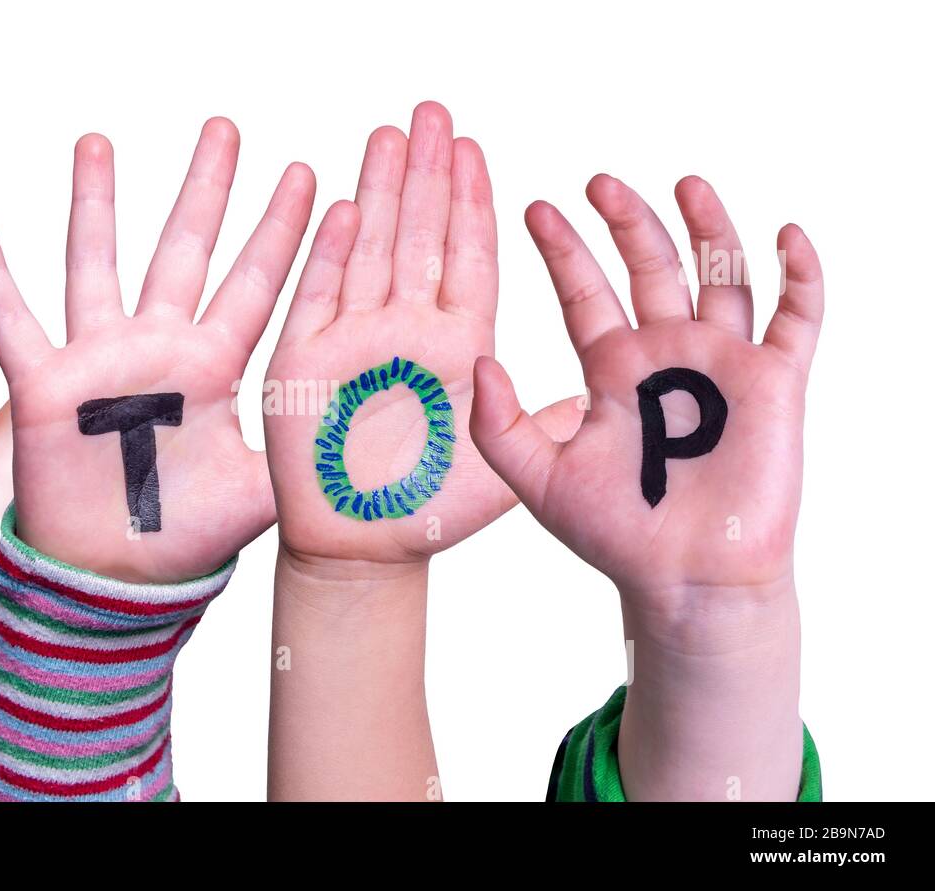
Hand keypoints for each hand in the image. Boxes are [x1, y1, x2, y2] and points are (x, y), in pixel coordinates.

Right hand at [0, 119, 315, 582]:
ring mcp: (99, 361)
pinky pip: (11, 323)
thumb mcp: (262, 490)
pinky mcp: (42, 387)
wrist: (116, 578)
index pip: (255, 284)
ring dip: (95, 204)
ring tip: (97, 141)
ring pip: (97, 263)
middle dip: (206, 189)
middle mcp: (159, 349)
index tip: (312, 176)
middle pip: (185, 250)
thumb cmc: (188, 536)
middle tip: (226, 127)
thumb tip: (370, 426)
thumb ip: (302, 448)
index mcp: (216, 367)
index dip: (283, 233)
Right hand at [264, 102, 582, 566]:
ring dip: (380, 193)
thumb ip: (537, 425)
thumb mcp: (502, 470)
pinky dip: (328, 251)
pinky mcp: (304, 361)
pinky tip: (341, 203)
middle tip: (435, 114)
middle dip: (427, 175)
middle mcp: (406, 332)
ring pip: (370, 250)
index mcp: (455, 347)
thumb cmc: (425, 512)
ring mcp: (354, 340)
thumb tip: (593, 391)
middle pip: (419, 238)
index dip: (471, 203)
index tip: (476, 151)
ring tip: (390, 137)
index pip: (466, 258)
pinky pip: (317, 295)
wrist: (360, 549)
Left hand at [469, 175, 822, 799]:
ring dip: (707, 227)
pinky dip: (800, 276)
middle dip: (626, 222)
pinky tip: (786, 235)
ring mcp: (722, 364)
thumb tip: (479, 360)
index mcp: (610, 370)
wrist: (685, 580)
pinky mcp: (775, 382)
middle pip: (649, 267)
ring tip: (684, 182)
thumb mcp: (539, 477)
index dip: (563, 251)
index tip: (536, 208)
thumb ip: (499, 424)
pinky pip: (797, 317)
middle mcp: (664, 356)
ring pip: (721, 275)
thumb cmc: (615, 534)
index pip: (584, 292)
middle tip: (598, 181)